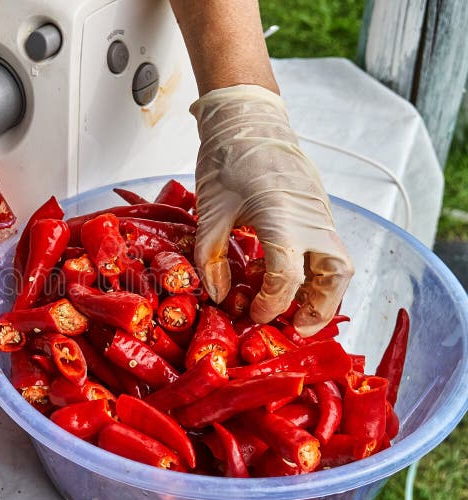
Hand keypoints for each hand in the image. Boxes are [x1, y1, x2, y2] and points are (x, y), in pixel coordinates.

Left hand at [191, 84, 353, 335]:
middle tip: (294, 328)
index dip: (270, 304)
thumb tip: (220, 296)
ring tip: (297, 313)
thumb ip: (211, 258)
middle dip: (319, 309)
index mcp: (281, 216)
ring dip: (324, 294)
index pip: (287, 276)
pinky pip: (329, 249)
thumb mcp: (209, 212)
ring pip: (340, 264)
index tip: (253, 315)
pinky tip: (293, 284)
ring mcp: (320, 213)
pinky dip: (318, 274)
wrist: (248, 120)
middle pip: (335, 275)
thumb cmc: (226, 160)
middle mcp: (311, 218)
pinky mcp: (319, 210)